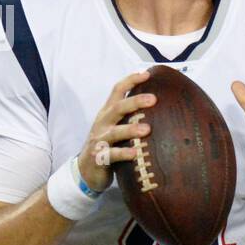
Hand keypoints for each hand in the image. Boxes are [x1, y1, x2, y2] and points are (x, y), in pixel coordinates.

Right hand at [78, 70, 153, 192]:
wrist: (86, 170)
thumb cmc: (108, 145)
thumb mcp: (116, 127)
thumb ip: (130, 116)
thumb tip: (159, 105)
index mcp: (107, 113)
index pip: (117, 91)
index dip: (130, 80)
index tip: (147, 73)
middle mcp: (102, 123)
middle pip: (117, 108)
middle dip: (134, 102)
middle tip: (153, 99)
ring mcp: (99, 140)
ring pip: (114, 132)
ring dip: (130, 129)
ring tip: (147, 129)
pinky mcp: (98, 158)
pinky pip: (111, 155)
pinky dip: (123, 153)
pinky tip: (135, 153)